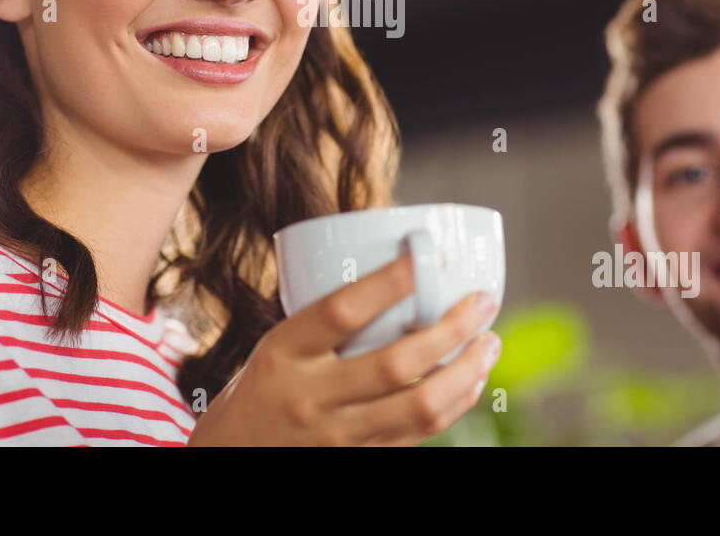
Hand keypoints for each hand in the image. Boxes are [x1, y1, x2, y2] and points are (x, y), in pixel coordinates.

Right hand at [186, 251, 500, 445]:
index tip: (425, 257)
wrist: (229, 459)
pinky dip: (453, 405)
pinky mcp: (357, 461)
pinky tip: (469, 382)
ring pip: (418, 406)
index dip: (388, 283)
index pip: (342, 311)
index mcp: (284, 352)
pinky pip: (418, 435)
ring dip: (466, 372)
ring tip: (490, 343)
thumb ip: (325, 322)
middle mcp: (310, 396)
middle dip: (451, 330)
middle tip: (483, 303)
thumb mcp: (276, 346)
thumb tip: (398, 274)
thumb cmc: (259, 391)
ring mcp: (335, 436)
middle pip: (395, 363)